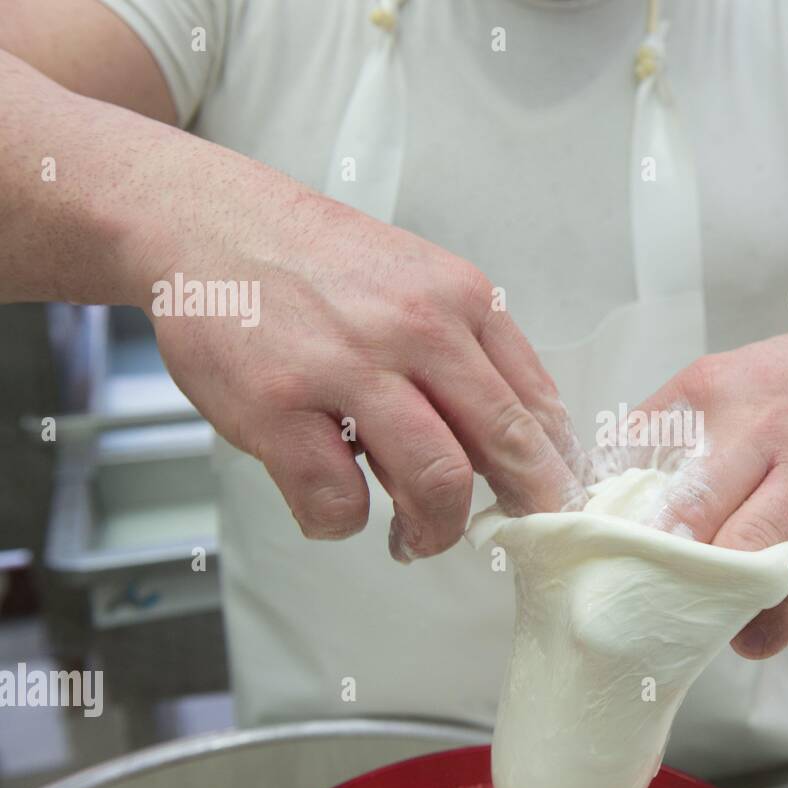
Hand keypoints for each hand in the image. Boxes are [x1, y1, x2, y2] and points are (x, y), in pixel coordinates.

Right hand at [138, 165, 586, 560]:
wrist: (208, 222)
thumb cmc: (317, 263)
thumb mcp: (420, 280)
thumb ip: (472, 349)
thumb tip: (524, 436)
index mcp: (460, 299)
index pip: (534, 402)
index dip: (551, 468)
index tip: (551, 501)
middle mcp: (415, 329)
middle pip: (501, 447)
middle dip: (514, 508)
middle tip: (503, 534)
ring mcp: (345, 367)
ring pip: (435, 481)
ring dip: (433, 530)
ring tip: (417, 538)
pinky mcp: (277, 406)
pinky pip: (338, 499)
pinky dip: (344, 522)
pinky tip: (338, 506)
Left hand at [635, 312, 787, 657]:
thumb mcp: (728, 383)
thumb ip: (669, 436)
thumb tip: (603, 503)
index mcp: (712, 391)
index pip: (637, 459)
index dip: (607, 518)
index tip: (591, 558)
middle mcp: (761, 425)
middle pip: (688, 513)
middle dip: (653, 565)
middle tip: (629, 605)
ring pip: (748, 549)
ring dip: (712, 597)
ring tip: (687, 625)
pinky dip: (779, 616)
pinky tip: (751, 636)